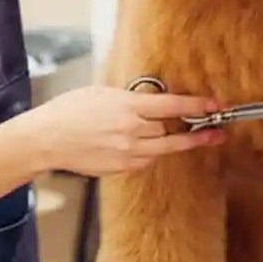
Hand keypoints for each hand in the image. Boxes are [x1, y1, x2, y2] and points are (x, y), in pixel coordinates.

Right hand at [22, 85, 225, 176]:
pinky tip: (145, 145)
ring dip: (176, 141)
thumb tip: (148, 102)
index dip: (197, 107)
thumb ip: (128, 98)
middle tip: (214, 127)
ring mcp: (128, 153)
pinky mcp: (122, 168)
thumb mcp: (100, 93)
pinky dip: (149, 152)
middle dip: (190, 127)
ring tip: (197, 137)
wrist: (47, 140)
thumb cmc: (68, 111)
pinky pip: (146, 160)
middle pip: (172, 131)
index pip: (173, 106)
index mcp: (127, 106)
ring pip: (164, 148)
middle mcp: (132, 131)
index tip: (215, 106)